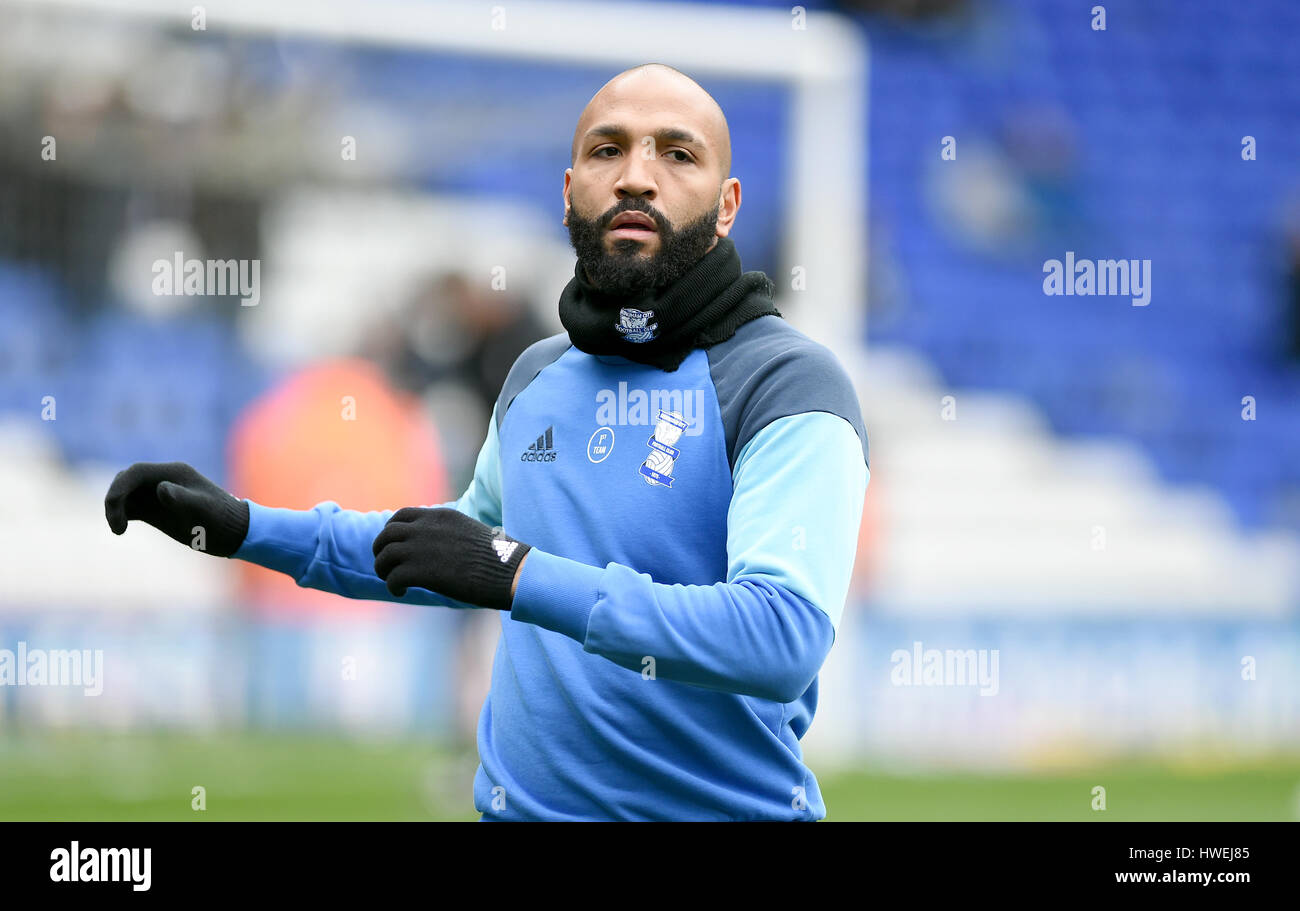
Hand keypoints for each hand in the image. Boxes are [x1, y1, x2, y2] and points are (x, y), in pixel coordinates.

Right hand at [104, 461, 249, 556]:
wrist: (233, 532)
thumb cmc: (221, 520)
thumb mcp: (203, 509)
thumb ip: (182, 498)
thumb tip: (160, 489)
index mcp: (173, 473)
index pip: (136, 472)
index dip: (119, 486)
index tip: (113, 507)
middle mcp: (163, 480)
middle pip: (126, 480)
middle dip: (115, 498)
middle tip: (117, 526)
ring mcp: (158, 494)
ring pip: (125, 493)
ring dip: (115, 507)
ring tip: (118, 529)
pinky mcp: (156, 509)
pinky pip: (131, 506)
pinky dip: (121, 514)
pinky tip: (121, 529)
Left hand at [372, 507, 530, 609]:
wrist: (509, 572)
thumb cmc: (498, 558)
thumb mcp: (471, 534)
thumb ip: (450, 535)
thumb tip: (444, 548)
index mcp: (440, 516)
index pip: (402, 516)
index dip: (392, 531)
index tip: (394, 545)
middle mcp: (426, 528)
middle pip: (387, 534)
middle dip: (381, 550)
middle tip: (385, 565)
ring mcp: (422, 548)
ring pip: (385, 555)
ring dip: (383, 569)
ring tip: (392, 580)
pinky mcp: (421, 571)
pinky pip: (393, 577)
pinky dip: (393, 585)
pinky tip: (402, 592)